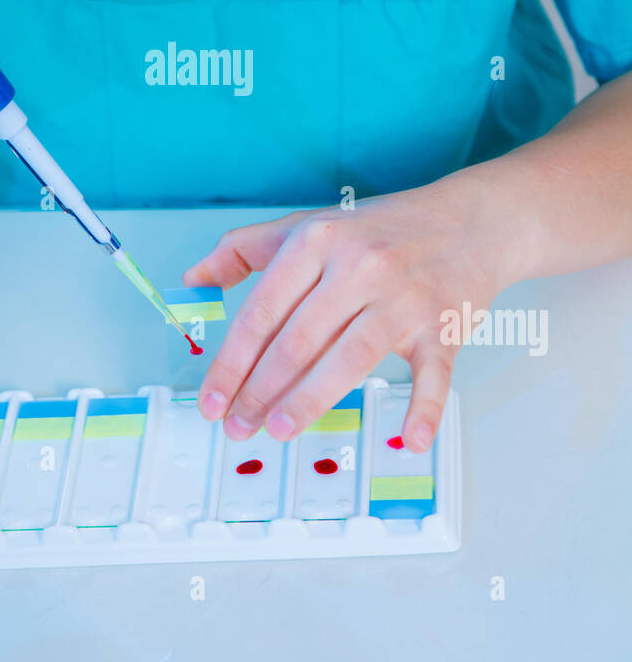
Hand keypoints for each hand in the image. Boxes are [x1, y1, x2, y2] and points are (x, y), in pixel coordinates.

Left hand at [184, 174, 508, 451]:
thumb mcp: (309, 225)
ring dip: (309, 399)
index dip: (231, 360)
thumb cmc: (380, 231)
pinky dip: (424, 408)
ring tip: (278, 429)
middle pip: (298, 340)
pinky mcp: (442, 326)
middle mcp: (358, 267)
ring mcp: (403, 299)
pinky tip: (409, 439)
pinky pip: (434, 374)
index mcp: (317, 242)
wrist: (469, 221)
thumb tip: (192, 279)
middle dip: (260, 390)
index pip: (262, 310)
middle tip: (238, 425)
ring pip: (349, 357)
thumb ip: (245, 250)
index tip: (212, 398)